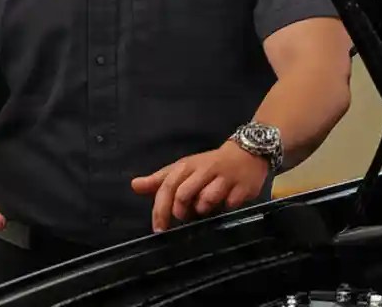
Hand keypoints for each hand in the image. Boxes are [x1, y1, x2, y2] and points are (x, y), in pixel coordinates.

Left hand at [130, 141, 268, 232]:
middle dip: (181, 210)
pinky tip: (228, 202)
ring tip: (207, 206)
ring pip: (207, 199)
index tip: (158, 229)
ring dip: (203, 209)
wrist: (246, 153)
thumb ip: (160, 180)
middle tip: (184, 217)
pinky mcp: (243, 187)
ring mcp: (225, 178)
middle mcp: (204, 170)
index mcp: (186, 166)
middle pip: (183, 194)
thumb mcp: (183, 169)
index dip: (160, 209)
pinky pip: (230, 204)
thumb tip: (134, 186)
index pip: (167, 187)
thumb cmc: (208, 165)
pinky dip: (226, 207)